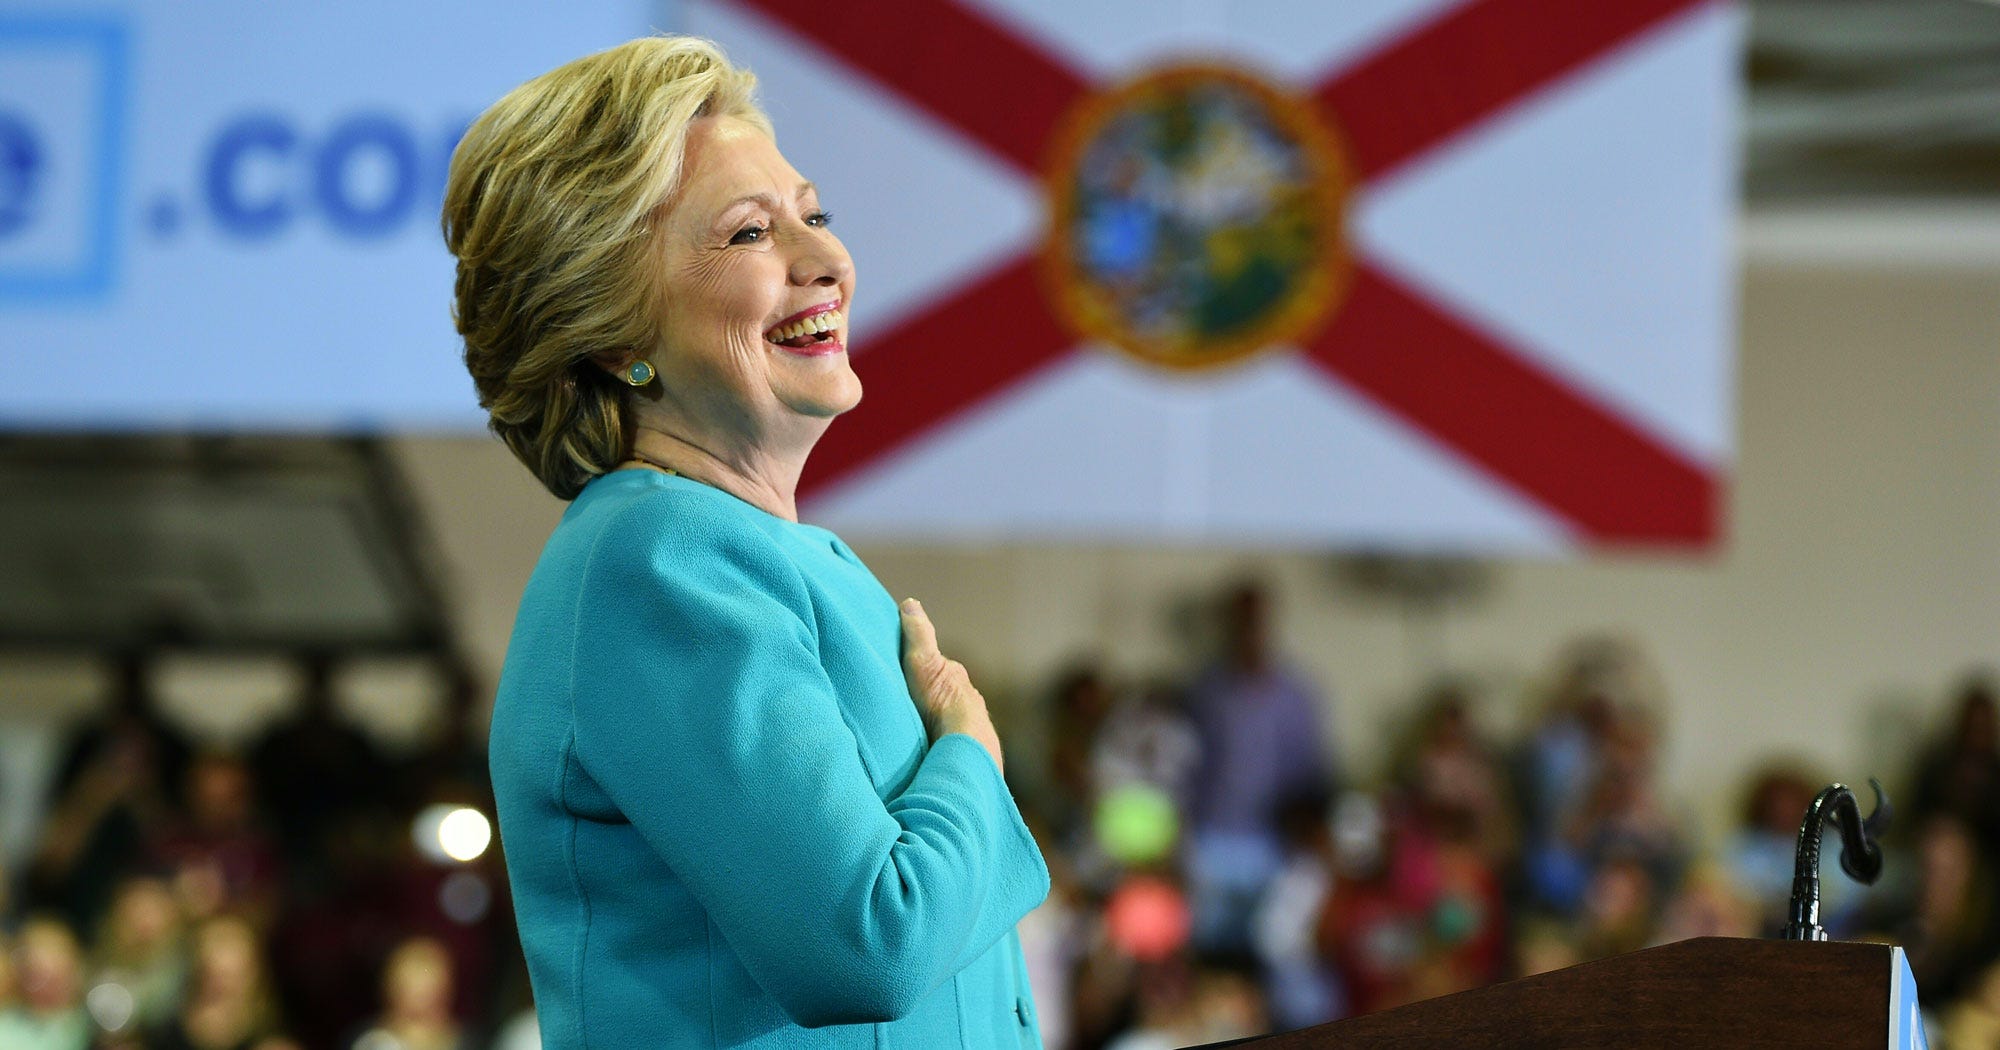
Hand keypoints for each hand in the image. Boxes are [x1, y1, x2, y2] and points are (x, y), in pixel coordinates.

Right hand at [899, 599, 1002, 775]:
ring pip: (951, 719)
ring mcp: (972, 723)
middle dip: (931, 698)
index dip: (920, 668)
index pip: (937, 667)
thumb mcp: (923, 662)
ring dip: (938, 723)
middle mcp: (968, 698)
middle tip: (908, 707)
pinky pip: (955, 741)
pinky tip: (932, 750)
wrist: (966, 743)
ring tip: (918, 732)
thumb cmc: (941, 702)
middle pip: (945, 694)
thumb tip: (910, 603)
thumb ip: (918, 634)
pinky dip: (945, 742)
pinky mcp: (973, 748)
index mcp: (955, 677)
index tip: (905, 671)